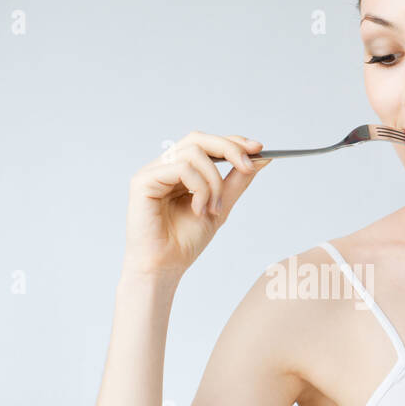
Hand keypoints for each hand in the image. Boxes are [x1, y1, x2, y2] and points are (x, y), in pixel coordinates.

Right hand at [123, 131, 272, 278]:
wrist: (165, 266)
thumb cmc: (185, 241)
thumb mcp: (221, 206)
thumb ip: (237, 181)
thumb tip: (261, 158)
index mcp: (179, 170)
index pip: (206, 143)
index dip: (232, 142)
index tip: (258, 149)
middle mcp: (164, 167)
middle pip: (198, 138)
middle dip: (229, 149)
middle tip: (248, 167)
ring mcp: (152, 172)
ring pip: (193, 153)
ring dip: (214, 181)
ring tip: (214, 209)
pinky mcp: (143, 181)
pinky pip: (181, 168)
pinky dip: (199, 188)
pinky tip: (198, 210)